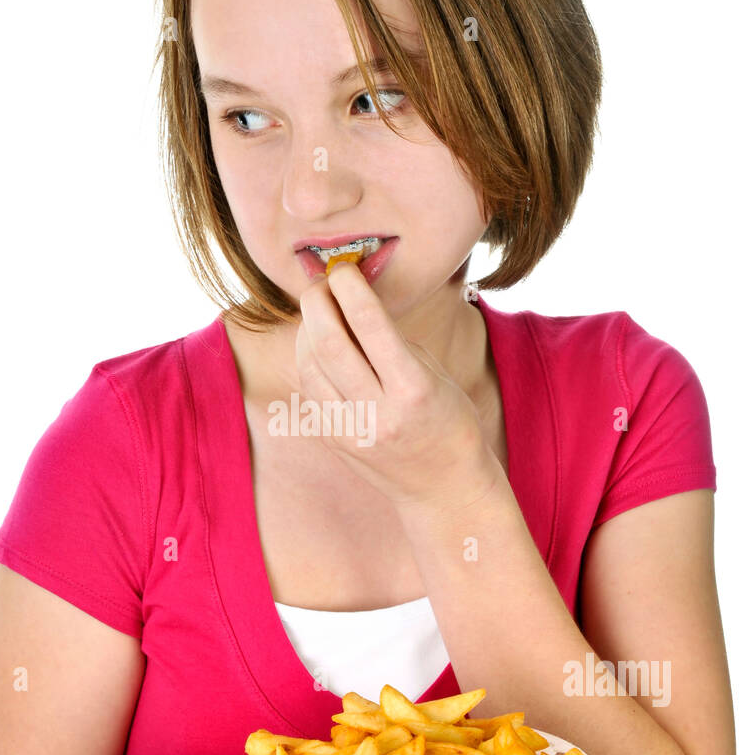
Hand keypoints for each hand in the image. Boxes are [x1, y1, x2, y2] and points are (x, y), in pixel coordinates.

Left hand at [295, 263, 499, 511]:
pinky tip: (315, 344)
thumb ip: (391, 341)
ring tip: (318, 312)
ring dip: (306, 329)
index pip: (370, 325)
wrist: (443, 486)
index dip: (350, 288)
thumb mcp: (433, 373)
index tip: (343, 267)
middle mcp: (378, 412)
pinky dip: (306, 359)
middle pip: (329, 343)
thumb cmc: (447, 420)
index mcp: (413, 389)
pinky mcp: (334, 441)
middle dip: (318, 302)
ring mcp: (351, 431)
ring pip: (309, 366)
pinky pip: (308, 389)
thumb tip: (351, 301)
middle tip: (321, 283)